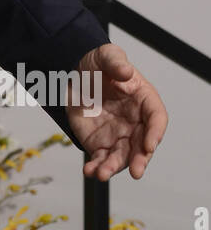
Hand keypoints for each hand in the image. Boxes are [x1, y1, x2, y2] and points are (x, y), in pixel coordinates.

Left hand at [66, 42, 167, 181]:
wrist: (73, 74)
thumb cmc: (97, 65)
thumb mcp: (107, 56)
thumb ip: (116, 62)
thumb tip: (125, 72)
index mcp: (144, 101)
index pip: (156, 119)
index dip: (155, 133)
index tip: (149, 144)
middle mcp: (135, 122)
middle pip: (142, 145)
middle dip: (140, 160)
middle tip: (136, 171)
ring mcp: (118, 135)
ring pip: (122, 157)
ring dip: (113, 168)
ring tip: (102, 174)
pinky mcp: (99, 143)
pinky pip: (100, 159)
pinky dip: (96, 167)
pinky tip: (89, 171)